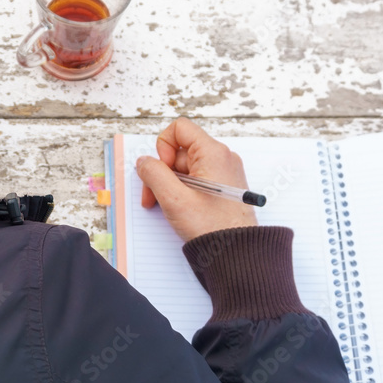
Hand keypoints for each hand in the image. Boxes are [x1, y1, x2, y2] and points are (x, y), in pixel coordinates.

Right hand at [135, 117, 257, 241]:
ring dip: (169, 185)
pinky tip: (178, 209)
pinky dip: (181, 191)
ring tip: (165, 207)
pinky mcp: (222, 187)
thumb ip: (153, 174)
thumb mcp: (174, 199)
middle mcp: (221, 158)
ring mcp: (222, 173)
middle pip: (178, 151)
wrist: (238, 253)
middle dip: (161, 172)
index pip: (179, 129)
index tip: (162, 169)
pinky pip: (195, 180)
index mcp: (213, 153)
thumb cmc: (213, 227)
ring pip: (184, 168)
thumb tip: (144, 162)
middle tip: (154, 196)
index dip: (163, 146)